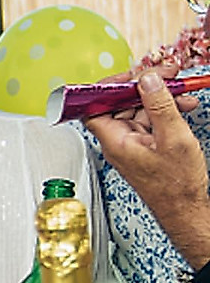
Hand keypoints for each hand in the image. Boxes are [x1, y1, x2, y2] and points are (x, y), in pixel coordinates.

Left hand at [85, 69, 209, 266]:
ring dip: (158, 97)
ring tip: (181, 89)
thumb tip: (147, 79)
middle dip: (143, 86)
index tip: (132, 75)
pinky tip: (183, 105)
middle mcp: (118, 141)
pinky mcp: (144, 146)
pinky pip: (149, 121)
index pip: (95, 107)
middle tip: (166, 74)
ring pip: (137, 110)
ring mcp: (131, 144)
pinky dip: (164, 111)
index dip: (109, 88)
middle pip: (119, 103)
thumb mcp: (173, 138)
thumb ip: (159, 106)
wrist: (186, 209)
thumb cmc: (176, 185)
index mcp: (115, 141)